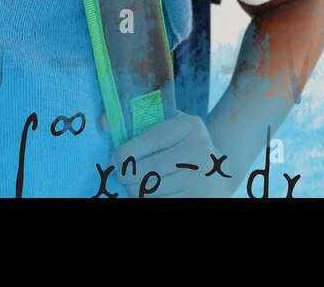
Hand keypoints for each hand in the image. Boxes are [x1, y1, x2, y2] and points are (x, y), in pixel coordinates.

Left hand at [106, 112, 237, 197]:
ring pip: (151, 191)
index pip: (152, 139)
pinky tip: (147, 191)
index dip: (127, 151)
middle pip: (148, 170)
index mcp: (191, 126)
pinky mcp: (198, 200)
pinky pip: (161, 202)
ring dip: (135, 189)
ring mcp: (202, 178)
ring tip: (133, 183)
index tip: (115, 157)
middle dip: (125, 174)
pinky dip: (148, 199)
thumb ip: (136, 120)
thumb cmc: (182, 145)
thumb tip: (103, 122)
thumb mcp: (168, 126)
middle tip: (120, 173)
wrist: (220, 171)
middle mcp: (200, 150)